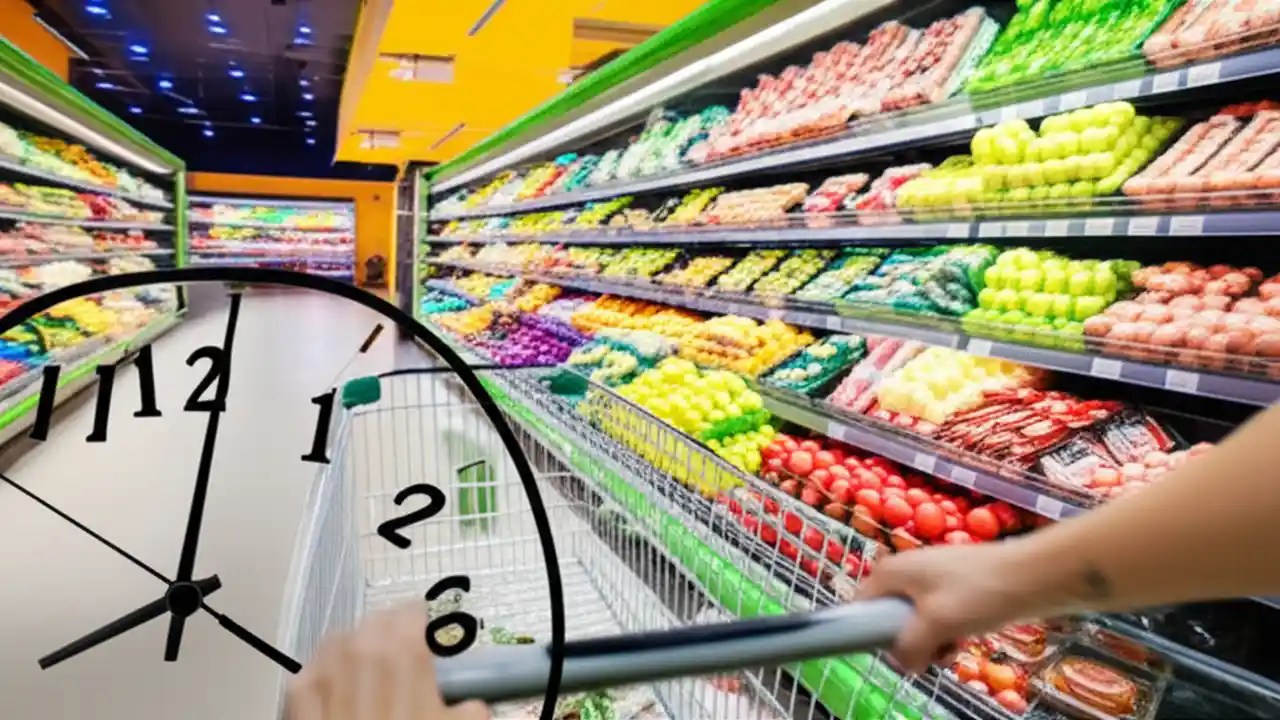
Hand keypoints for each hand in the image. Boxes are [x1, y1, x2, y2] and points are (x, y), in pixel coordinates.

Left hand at [287, 605, 489, 719]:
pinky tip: (335, 686)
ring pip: (341, 639)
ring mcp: (324, 670)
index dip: (421, 622)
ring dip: (356, 647)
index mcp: (403, 653)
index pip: (411, 613)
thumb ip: (470, 711)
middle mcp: (361, 650)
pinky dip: (326, 671)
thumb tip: (472, 707)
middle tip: (400, 652)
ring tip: (366, 667)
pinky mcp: (298, 694)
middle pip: (376, 622)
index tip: (426, 635)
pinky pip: (313, 667)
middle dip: (390, 631)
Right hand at [858, 542, 1042, 673]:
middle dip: (908, 642)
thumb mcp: (935, 624)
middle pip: (889, 617)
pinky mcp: (952, 586)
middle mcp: (904, 571)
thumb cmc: (977, 594)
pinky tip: (963, 639)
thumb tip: (904, 664)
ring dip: (930, 641)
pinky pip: (936, 616)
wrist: (1031, 576)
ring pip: (915, 620)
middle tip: (931, 653)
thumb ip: (908, 647)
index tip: (896, 653)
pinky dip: (945, 631)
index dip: (871, 635)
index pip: (860, 608)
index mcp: (890, 572)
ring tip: (952, 648)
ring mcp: (929, 578)